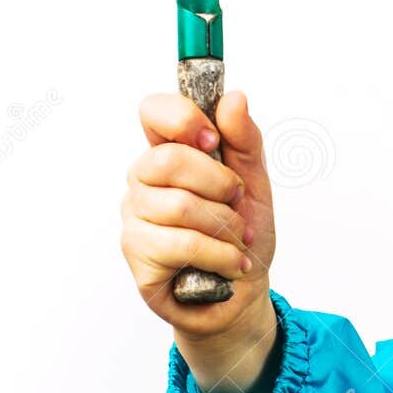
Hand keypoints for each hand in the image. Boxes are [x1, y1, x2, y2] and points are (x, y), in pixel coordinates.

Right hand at [121, 89, 276, 344]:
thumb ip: (245, 142)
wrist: (243, 294)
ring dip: (225, 226)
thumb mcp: (256, 185)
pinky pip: (182, 244)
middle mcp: (144, 183)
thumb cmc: (243, 237)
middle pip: (165, 160)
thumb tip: (234, 98)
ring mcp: (136, 219)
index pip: (152, 113)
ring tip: (238, 239)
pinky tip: (232, 263)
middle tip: (237, 202)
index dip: (181, 117)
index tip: (212, 139)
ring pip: (178, 206)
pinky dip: (221, 254)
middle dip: (217, 183)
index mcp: (170, 155)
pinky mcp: (138, 255)